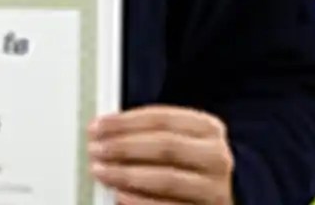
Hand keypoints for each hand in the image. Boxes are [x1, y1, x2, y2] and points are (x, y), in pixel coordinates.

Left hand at [88, 105, 233, 204]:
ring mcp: (213, 188)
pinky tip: (119, 196)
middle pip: (165, 146)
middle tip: (96, 149)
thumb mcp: (179, 139)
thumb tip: (104, 132)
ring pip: (167, 178)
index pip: (163, 118)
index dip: (125, 122)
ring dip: (127, 174)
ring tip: (101, 171)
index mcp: (208, 129)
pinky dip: (141, 202)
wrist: (218, 196)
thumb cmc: (189, 165)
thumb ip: (148, 133)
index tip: (98, 126)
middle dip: (124, 146)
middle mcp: (216, 157)